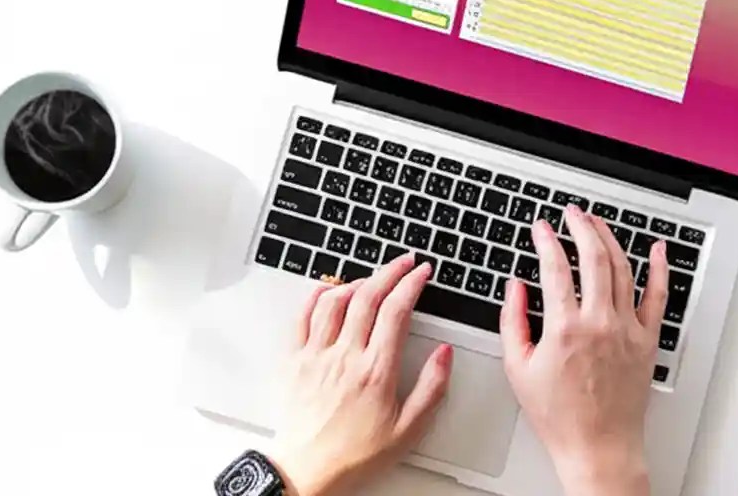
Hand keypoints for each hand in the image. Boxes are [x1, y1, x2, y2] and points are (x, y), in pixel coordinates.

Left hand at [269, 256, 452, 495]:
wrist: (307, 474)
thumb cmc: (354, 457)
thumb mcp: (408, 431)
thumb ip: (432, 388)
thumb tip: (444, 353)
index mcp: (376, 371)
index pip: (396, 311)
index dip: (412, 283)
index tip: (422, 272)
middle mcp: (345, 357)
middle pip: (368, 296)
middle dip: (390, 271)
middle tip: (404, 262)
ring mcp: (316, 356)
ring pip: (335, 300)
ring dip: (357, 280)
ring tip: (372, 277)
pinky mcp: (293, 362)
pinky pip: (302, 317)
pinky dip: (317, 296)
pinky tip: (329, 289)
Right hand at [500, 205, 668, 495]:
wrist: (597, 447)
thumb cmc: (559, 417)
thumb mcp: (518, 369)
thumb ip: (513, 321)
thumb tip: (515, 287)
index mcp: (565, 328)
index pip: (555, 268)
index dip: (546, 240)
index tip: (541, 228)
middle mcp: (599, 323)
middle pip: (593, 257)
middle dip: (580, 227)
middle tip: (571, 214)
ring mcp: (627, 330)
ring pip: (623, 269)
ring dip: (610, 239)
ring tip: (598, 223)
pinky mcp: (648, 341)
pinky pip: (658, 297)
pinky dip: (660, 269)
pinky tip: (657, 250)